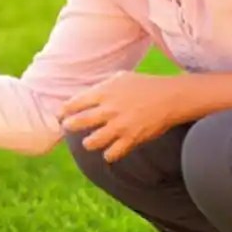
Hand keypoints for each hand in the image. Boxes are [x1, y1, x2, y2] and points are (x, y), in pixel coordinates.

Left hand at [59, 72, 188, 163]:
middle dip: (69, 126)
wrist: (170, 97)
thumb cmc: (144, 85)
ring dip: (88, 143)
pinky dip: (108, 154)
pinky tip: (109, 151)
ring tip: (89, 141)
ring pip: (91, 142)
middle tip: (68, 128)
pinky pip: (111, 154)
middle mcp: (109, 109)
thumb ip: (100, 87)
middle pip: (78, 123)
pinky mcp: (131, 139)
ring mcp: (119, 126)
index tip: (60, 114)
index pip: (74, 103)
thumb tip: (82, 96)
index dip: (64, 110)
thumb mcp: (120, 77)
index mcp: (104, 92)